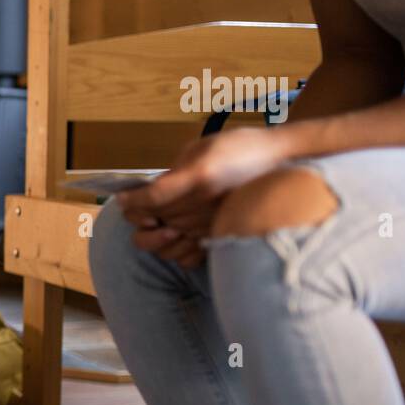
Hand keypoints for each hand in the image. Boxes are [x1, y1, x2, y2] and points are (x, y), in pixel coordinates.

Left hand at [118, 128, 288, 265]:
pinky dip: (175, 250)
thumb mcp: (201, 147)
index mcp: (199, 178)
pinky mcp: (222, 236)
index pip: (151, 198)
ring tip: (156, 222)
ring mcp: (214, 224)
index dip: (131, 200)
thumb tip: (149, 192)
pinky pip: (188, 257)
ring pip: (166, 242)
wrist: (283, 162)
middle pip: (156, 220)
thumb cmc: (240, 147)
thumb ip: (174, 172)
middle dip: (138, 216)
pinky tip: (176, 236)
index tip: (121, 198)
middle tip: (135, 208)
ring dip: (153, 235)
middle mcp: (206, 205)